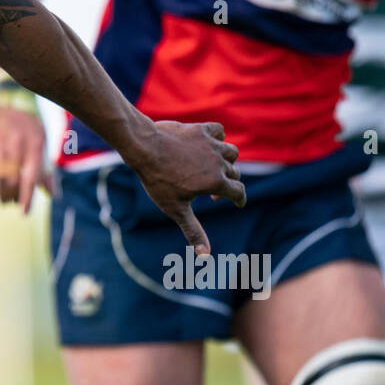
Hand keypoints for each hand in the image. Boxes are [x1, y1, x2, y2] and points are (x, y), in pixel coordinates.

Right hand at [0, 105, 53, 213]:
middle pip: (13, 178)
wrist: (12, 98)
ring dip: (1, 191)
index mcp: (35, 143)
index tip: (23, 213)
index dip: (26, 197)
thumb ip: (46, 168)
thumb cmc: (31, 126)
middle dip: (13, 195)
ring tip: (4, 200)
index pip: (30, 177)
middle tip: (13, 203)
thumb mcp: (43, 143)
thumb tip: (53, 195)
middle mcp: (16, 141)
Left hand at [127, 121, 244, 255]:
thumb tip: (205, 255)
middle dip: (229, 183)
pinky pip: (218, 131)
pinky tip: (208, 144)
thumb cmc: (158, 181)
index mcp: (216, 182)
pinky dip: (217, 137)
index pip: (239, 193)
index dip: (239, 200)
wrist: (145, 148)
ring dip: (227, 160)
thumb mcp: (176, 209)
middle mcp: (218, 162)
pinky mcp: (200, 129)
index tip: (237, 203)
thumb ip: (193, 230)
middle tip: (213, 191)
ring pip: (231, 152)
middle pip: (234, 173)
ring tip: (213, 167)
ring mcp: (210, 144)